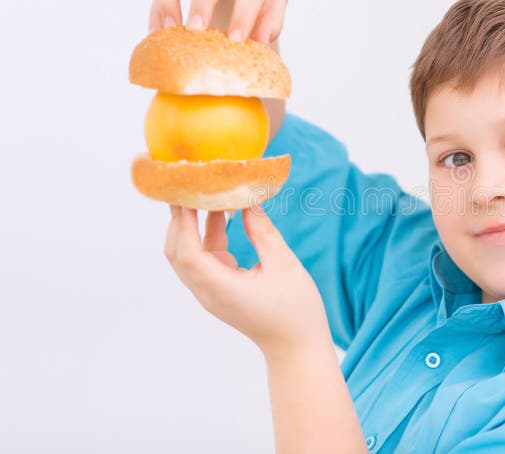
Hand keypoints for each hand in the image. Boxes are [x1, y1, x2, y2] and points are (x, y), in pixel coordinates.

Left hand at [165, 205, 330, 358]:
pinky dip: (208, 235)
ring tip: (203, 193)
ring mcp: (211, 292)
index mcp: (221, 290)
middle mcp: (208, 292)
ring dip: (193, 225)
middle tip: (187, 185)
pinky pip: (205, 258)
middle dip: (179, 219)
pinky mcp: (220, 289)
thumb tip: (247, 201)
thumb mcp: (285, 266)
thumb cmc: (296, 312)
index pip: (188, 253)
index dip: (183, 222)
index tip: (187, 193)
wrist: (297, 348)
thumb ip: (263, 232)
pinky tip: (221, 213)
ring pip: (188, 254)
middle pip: (178, 253)